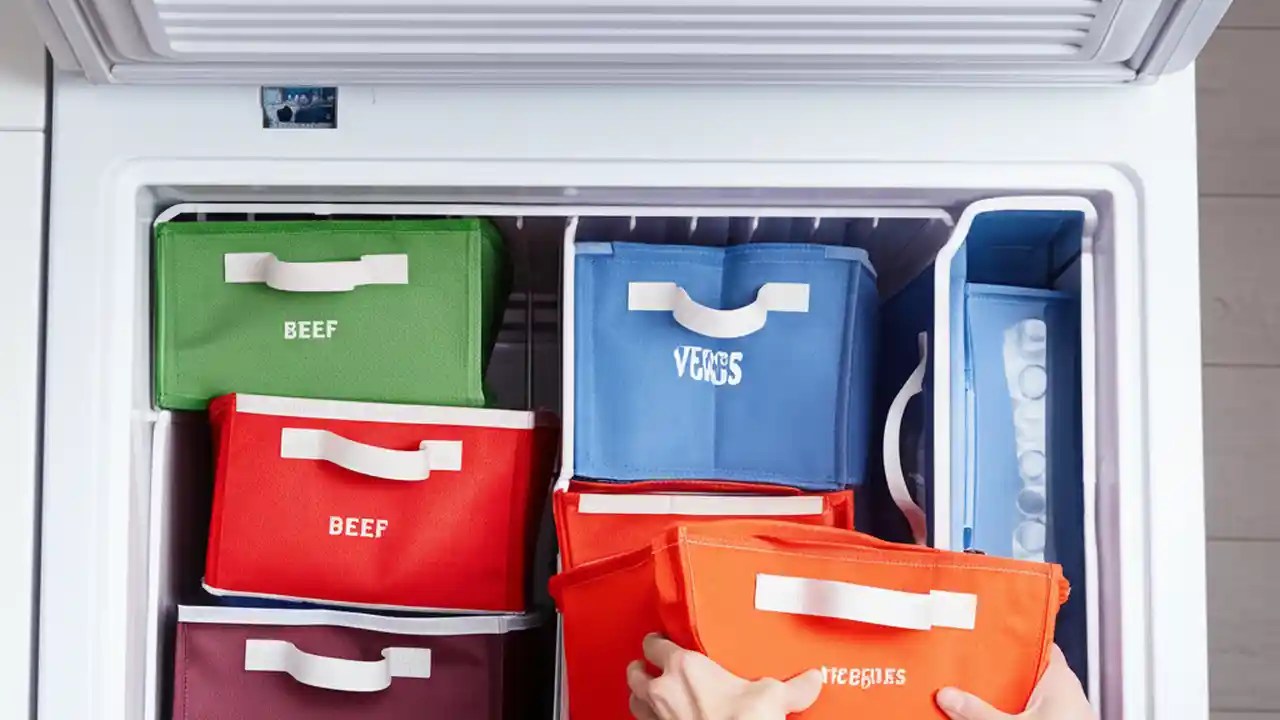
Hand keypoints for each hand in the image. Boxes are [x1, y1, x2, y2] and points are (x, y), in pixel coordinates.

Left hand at [627, 634, 823, 719]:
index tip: (664, 641)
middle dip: (642, 667)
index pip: (655, 644)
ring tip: (649, 692)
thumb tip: (811, 680)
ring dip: (639, 694)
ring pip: (633, 698)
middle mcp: (662, 691)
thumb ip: (791, 687)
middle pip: (635, 671)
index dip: (657, 641)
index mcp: (684, 668)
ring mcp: (655, 719)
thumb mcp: (771, 699)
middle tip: (652, 665)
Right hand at [936, 645, 1093, 719]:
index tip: (991, 635)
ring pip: (1032, 697)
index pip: (1039, 644)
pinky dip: (1019, 715)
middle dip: (1003, 674)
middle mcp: (1068, 693)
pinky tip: (998, 718)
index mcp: (1060, 678)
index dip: (1015, 639)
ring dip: (1010, 698)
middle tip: (975, 669)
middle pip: (1030, 672)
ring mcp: (1067, 713)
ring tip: (982, 696)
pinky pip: (1037, 714)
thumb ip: (978, 711)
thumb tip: (949, 696)